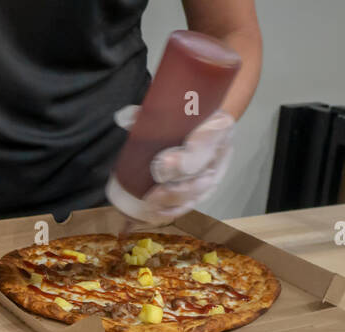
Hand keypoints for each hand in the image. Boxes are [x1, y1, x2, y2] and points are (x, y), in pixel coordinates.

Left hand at [114, 107, 234, 222]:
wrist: (206, 116)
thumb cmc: (188, 112)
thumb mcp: (176, 106)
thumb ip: (153, 113)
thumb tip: (124, 118)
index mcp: (216, 126)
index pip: (204, 147)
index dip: (183, 162)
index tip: (159, 168)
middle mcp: (220, 151)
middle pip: (200, 178)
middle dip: (174, 191)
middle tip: (151, 196)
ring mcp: (215, 171)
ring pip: (197, 195)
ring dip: (172, 203)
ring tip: (150, 205)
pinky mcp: (208, 186)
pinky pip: (193, 203)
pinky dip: (174, 210)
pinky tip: (157, 213)